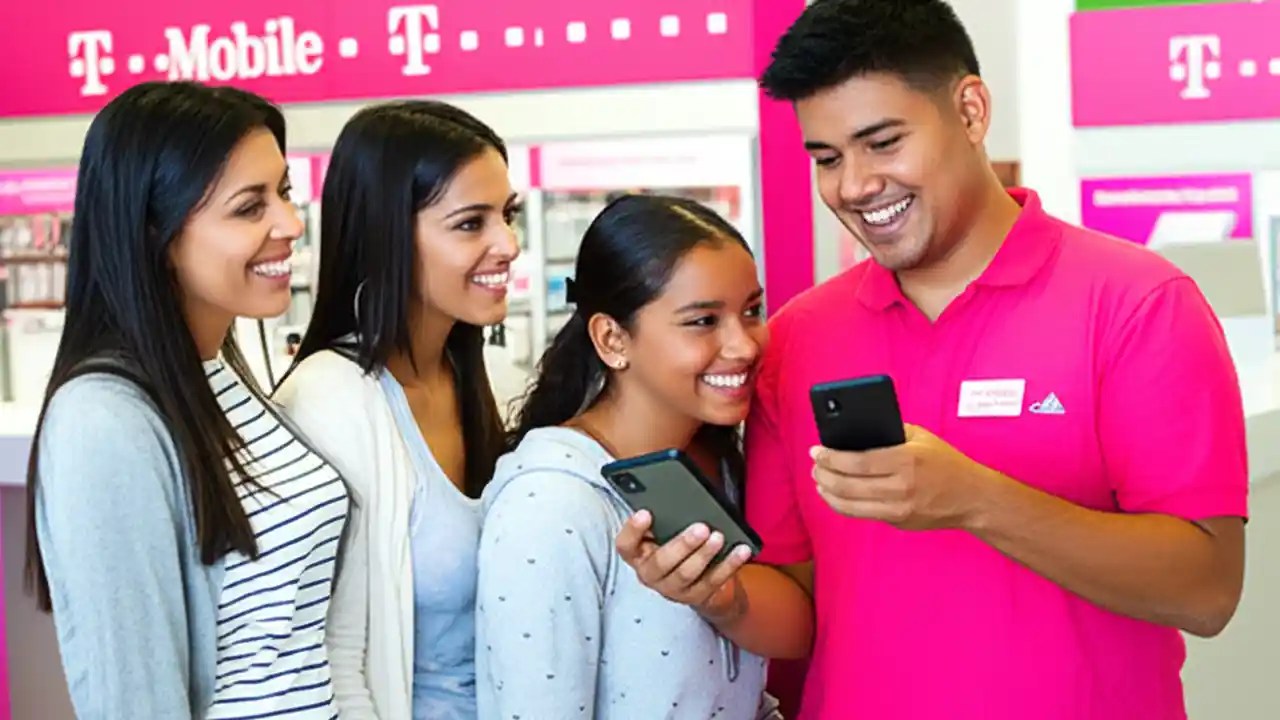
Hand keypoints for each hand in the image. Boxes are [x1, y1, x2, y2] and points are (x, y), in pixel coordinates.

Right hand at [615, 510, 753, 616]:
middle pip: (660, 563)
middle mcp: (651, 574)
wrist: (697, 579)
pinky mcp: (697, 596)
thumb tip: (678, 496)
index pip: (626, 545)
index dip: (632, 530)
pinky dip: (729, 564)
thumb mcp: (665, 530)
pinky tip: (741, 551)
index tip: (645, 513)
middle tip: (701, 527)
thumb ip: (666, 517)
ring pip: (687, 574)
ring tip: (719, 537)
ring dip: (705, 554)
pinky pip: (714, 581)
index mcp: (638, 554)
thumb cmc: (677, 545)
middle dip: (682, 544)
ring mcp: (673, 589)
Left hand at [812, 424, 995, 530]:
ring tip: (819, 481)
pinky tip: (835, 495)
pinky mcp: (897, 522)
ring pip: (849, 505)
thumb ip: (889, 432)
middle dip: (823, 474)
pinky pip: (861, 514)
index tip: (817, 451)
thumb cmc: (945, 463)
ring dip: (827, 492)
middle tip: (815, 466)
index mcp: (905, 461)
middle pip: (847, 485)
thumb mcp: (920, 437)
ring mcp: (898, 509)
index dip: (830, 458)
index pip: (856, 462)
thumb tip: (854, 432)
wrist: (972, 498)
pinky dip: (842, 505)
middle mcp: (900, 488)